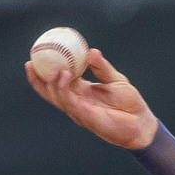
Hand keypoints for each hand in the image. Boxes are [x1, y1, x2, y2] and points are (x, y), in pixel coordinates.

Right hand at [25, 48, 158, 150]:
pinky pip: (71, 104)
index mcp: (81, 92)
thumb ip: (102, 67)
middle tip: (31, 63)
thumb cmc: (129, 102)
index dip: (43, 71)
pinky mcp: (87, 118)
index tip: (34, 56)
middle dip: (37, 79)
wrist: (143, 123)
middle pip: (50, 92)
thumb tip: (91, 51)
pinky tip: (65, 76)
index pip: (57, 82)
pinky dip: (65, 90)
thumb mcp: (115, 79)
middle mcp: (77, 102)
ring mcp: (80, 111)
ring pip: (58, 98)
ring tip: (54, 68)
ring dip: (52, 83)